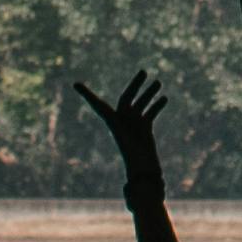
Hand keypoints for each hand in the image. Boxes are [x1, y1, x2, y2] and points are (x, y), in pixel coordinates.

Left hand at [77, 69, 166, 193]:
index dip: (87, 95)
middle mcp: (122, 120)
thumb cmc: (131, 155)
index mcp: (112, 121)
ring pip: (141, 103)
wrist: (141, 169)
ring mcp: (134, 123)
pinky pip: (150, 112)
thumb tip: (107, 111)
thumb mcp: (121, 136)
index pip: (98, 104)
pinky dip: (157, 105)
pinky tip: (164, 98)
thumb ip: (114, 122)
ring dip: (150, 93)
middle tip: (144, 72)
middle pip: (127, 97)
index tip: (76, 86)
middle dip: (136, 85)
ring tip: (159, 82)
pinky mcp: (144, 128)